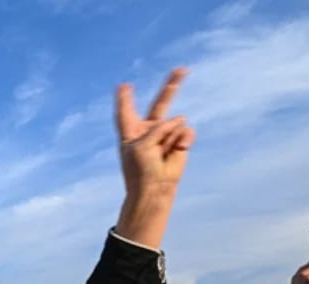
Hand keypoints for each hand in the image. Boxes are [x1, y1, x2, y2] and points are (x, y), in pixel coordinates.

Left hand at [114, 68, 195, 247]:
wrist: (155, 188)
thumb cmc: (140, 169)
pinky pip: (185, 131)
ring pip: (174, 122)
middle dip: (170, 87)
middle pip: (160, 105)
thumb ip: (158, 128)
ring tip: (162, 154)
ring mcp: (166, 135)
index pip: (127, 112)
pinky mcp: (181, 142)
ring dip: (169, 137)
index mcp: (131, 132)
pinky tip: (175, 152)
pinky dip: (181, 140)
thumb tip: (181, 119)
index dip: (125, 99)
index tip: (123, 85)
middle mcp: (149, 131)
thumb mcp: (141, 145)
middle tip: (182, 69)